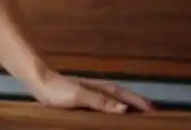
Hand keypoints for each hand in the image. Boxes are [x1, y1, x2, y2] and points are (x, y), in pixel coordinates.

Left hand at [30, 70, 154, 113]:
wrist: (37, 81)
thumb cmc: (56, 90)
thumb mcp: (79, 96)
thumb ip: (100, 101)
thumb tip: (123, 108)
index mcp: (99, 88)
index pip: (124, 95)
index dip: (138, 102)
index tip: (154, 109)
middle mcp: (96, 87)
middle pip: (121, 94)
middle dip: (136, 101)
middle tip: (152, 110)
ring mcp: (88, 90)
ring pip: (113, 96)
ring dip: (125, 102)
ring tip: (136, 110)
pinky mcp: (80, 95)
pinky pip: (102, 100)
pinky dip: (111, 104)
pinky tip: (109, 109)